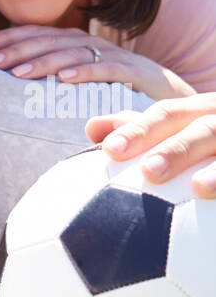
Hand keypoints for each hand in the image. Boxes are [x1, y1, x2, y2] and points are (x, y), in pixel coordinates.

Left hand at [0, 24, 193, 101]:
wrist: (167, 93)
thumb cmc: (115, 87)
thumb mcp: (78, 78)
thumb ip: (50, 76)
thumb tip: (9, 81)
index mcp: (73, 41)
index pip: (35, 34)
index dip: (7, 37)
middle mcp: (89, 42)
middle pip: (47, 41)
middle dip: (16, 50)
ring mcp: (111, 55)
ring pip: (70, 53)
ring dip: (42, 62)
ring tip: (18, 73)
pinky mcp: (132, 72)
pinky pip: (104, 70)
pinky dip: (84, 72)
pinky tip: (64, 79)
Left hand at [85, 92, 215, 197]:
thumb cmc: (214, 140)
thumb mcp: (184, 128)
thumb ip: (142, 129)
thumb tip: (92, 129)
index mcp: (202, 110)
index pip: (166, 114)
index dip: (139, 129)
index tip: (109, 149)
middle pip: (200, 127)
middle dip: (176, 147)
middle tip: (148, 171)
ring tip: (199, 187)